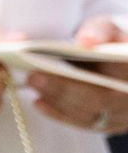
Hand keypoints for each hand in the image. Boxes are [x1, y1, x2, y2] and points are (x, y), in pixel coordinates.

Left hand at [29, 16, 127, 133]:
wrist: (111, 61)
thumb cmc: (107, 42)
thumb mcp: (107, 28)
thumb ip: (98, 30)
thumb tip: (86, 41)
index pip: (119, 70)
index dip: (95, 67)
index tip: (60, 64)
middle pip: (100, 98)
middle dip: (64, 88)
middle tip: (34, 76)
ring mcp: (121, 113)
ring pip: (90, 114)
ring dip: (58, 100)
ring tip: (32, 83)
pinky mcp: (107, 124)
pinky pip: (83, 124)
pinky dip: (59, 114)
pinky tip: (39, 101)